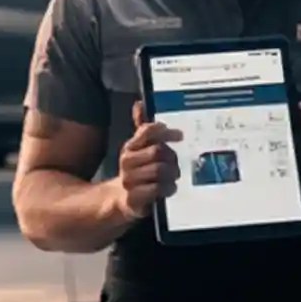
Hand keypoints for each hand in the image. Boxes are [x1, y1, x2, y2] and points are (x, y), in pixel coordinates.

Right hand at [113, 101, 181, 220]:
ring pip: (159, 170)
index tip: (179, 135)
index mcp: (129, 146)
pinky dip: (168, 188)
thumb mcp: (139, 148)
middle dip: (171, 157)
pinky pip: (157, 189)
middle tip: (175, 163)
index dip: (165, 131)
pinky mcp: (134, 198)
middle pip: (157, 151)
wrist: (121, 198)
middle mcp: (127, 161)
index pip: (147, 131)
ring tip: (173, 176)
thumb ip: (142, 128)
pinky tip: (169, 187)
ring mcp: (129, 180)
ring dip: (172, 174)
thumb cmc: (137, 170)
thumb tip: (139, 103)